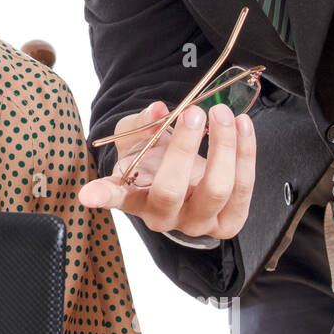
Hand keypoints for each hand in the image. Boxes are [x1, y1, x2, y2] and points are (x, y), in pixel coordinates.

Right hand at [78, 99, 255, 239]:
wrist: (184, 175)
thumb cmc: (155, 156)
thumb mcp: (139, 135)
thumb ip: (144, 122)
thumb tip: (159, 110)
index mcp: (133, 197)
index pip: (115, 198)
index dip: (102, 196)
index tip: (87, 195)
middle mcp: (163, 217)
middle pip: (172, 190)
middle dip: (185, 148)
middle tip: (192, 112)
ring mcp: (197, 223)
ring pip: (216, 190)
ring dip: (224, 146)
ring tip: (222, 112)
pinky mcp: (228, 222)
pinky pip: (243, 189)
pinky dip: (245, 153)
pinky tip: (242, 125)